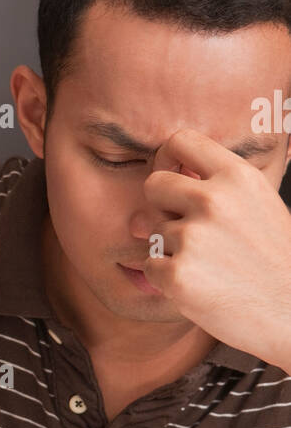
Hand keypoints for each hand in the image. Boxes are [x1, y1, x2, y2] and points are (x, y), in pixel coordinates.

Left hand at [142, 128, 290, 368]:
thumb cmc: (276, 261)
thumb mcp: (259, 207)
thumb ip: (215, 190)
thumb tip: (153, 186)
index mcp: (237, 178)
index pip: (180, 141)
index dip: (169, 159)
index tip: (174, 177)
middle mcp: (213, 201)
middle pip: (153, 184)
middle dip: (162, 206)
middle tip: (188, 231)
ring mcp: (193, 238)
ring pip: (153, 230)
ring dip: (171, 248)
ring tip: (210, 266)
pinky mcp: (178, 275)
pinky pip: (150, 266)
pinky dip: (167, 279)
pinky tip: (201, 286)